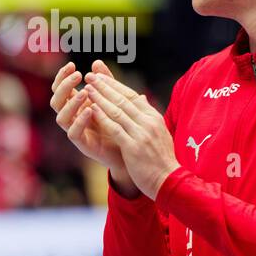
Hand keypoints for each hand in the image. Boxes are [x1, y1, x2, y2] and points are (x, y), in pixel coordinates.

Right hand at [51, 60, 126, 174]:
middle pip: (56, 101)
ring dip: (71, 103)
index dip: (62, 77)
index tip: (72, 65)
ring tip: (85, 92)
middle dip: (64, 86)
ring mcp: (75, 130)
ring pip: (61, 117)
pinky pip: (73, 133)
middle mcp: (72, 117)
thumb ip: (105, 82)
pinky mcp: (82, 144)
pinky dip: (80, 120)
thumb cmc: (118, 123)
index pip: (60, 89)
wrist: (129, 149)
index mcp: (76, 105)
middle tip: (77, 75)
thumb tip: (97, 62)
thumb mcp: (113, 98)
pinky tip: (90, 110)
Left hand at [83, 72, 180, 199]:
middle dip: (105, 86)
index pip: (132, 96)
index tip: (100, 76)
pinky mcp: (133, 146)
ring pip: (118, 110)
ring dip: (100, 97)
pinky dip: (102, 117)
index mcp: (153, 117)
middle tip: (90, 75)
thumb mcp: (157, 132)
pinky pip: (115, 128)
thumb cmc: (161, 158)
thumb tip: (141, 98)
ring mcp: (141, 133)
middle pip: (124, 99)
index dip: (115, 85)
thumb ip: (147, 115)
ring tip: (87, 87)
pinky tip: (91, 109)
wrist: (169, 179)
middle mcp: (148, 121)